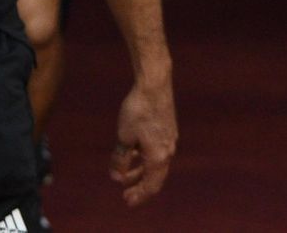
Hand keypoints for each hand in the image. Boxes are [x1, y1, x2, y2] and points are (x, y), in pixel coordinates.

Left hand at [110, 78, 175, 205]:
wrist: (154, 85)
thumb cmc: (138, 111)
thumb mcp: (124, 138)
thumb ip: (121, 160)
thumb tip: (117, 177)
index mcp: (158, 157)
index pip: (150, 186)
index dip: (139, 195)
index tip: (127, 201)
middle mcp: (168, 151)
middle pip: (155, 177)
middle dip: (139, 186)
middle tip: (126, 194)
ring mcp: (170, 140)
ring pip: (155, 163)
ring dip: (140, 171)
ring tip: (125, 174)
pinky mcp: (168, 129)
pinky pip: (156, 151)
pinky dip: (145, 158)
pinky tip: (133, 153)